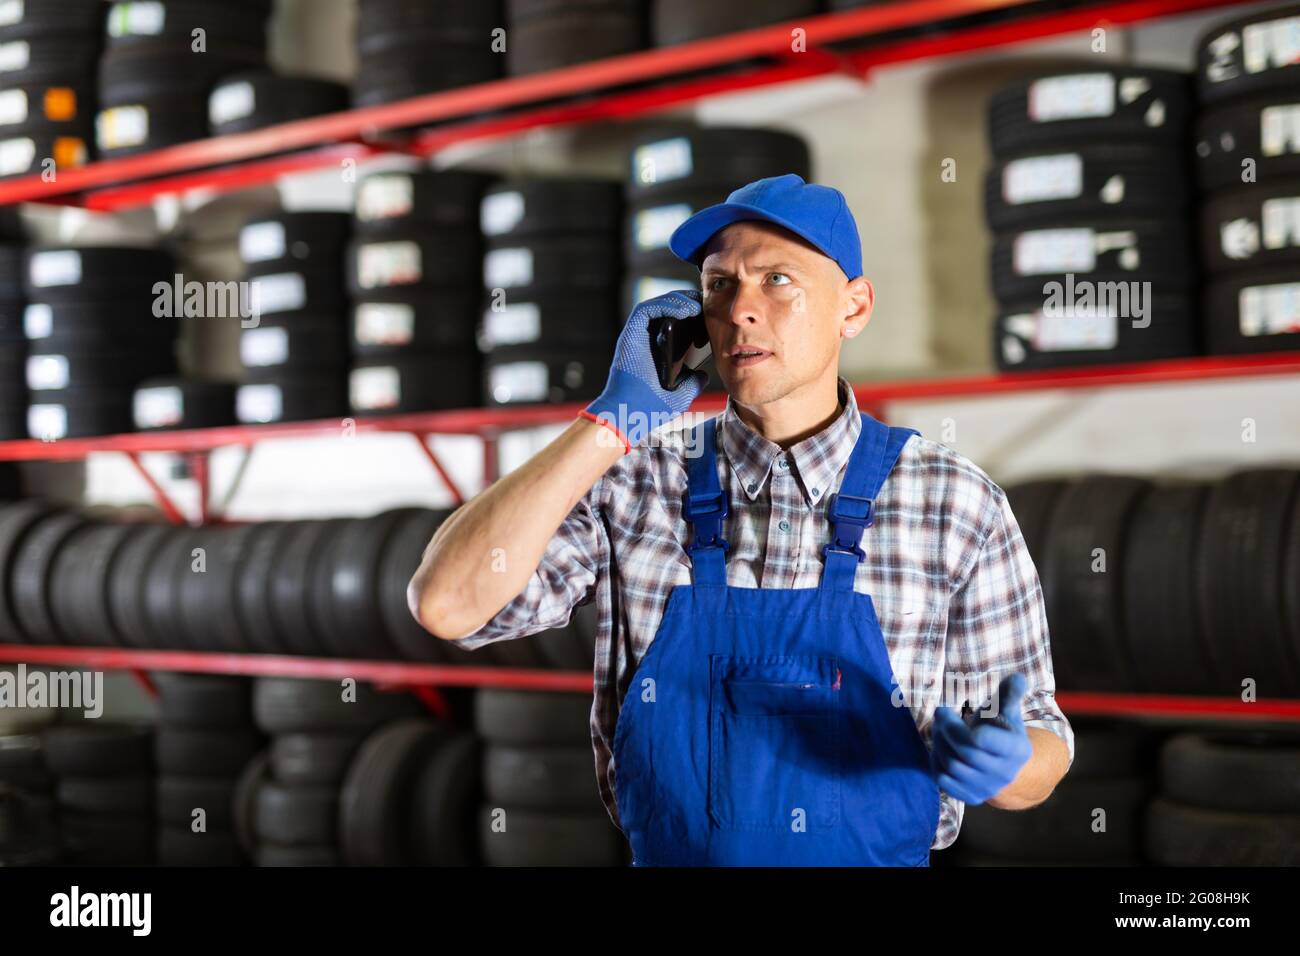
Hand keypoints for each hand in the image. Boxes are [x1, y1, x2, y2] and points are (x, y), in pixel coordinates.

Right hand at [581, 289, 708, 450]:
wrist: (631, 413)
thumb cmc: (651, 407)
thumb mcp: (681, 396)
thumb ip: (693, 384)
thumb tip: (704, 375)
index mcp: (659, 351)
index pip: (676, 323)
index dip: (693, 315)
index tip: (710, 319)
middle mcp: (647, 340)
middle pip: (669, 309)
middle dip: (689, 302)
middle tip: (706, 307)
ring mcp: (638, 335)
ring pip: (658, 303)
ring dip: (679, 300)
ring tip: (698, 306)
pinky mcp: (631, 332)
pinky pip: (648, 308)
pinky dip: (667, 304)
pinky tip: (685, 311)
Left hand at [929, 673, 1032, 804]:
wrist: (999, 760)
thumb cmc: (998, 726)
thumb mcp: (1005, 709)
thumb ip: (1009, 693)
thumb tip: (1018, 678)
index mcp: (1017, 749)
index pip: (990, 742)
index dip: (970, 730)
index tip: (951, 712)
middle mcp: (1006, 773)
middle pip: (965, 751)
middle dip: (947, 728)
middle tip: (940, 713)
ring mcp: (989, 788)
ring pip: (952, 765)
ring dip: (940, 743)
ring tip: (940, 729)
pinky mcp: (972, 797)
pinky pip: (944, 781)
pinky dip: (936, 762)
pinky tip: (941, 749)